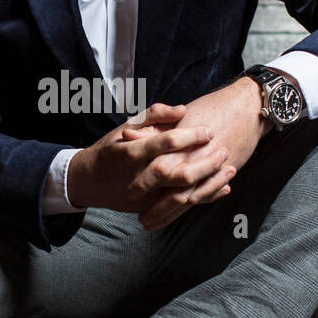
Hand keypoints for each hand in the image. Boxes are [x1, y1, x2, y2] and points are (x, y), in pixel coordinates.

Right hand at [66, 101, 235, 212]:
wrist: (87, 182)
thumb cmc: (110, 149)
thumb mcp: (127, 125)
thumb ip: (155, 115)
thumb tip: (182, 109)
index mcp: (132, 152)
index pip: (166, 143)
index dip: (190, 136)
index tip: (208, 130)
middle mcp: (138, 177)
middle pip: (178, 174)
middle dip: (205, 163)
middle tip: (222, 150)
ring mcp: (144, 197)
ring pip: (182, 195)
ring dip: (210, 183)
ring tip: (230, 168)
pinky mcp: (150, 208)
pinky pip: (181, 206)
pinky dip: (204, 197)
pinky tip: (223, 187)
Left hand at [121, 78, 272, 230]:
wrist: (246, 108)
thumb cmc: (210, 108)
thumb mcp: (179, 116)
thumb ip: (152, 127)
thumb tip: (127, 136)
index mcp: (181, 144)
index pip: (158, 168)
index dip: (143, 183)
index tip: (129, 194)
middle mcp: (196, 161)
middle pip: (174, 192)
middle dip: (157, 210)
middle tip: (142, 220)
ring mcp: (211, 171)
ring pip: (188, 200)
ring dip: (170, 215)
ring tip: (152, 224)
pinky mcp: (223, 175)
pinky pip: (205, 196)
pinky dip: (190, 207)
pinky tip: (178, 213)